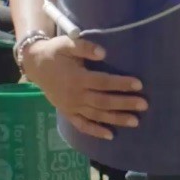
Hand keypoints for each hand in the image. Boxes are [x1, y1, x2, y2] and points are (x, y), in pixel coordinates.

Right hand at [23, 34, 144, 139]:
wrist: (35, 65)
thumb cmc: (55, 52)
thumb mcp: (67, 43)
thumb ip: (84, 47)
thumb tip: (103, 52)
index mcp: (76, 78)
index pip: (103, 82)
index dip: (121, 84)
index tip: (139, 84)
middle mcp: (74, 95)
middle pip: (103, 102)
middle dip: (124, 104)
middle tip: (144, 105)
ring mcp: (71, 106)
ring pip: (96, 115)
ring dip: (116, 119)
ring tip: (135, 121)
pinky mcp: (67, 112)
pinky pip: (82, 125)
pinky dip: (95, 131)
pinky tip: (110, 136)